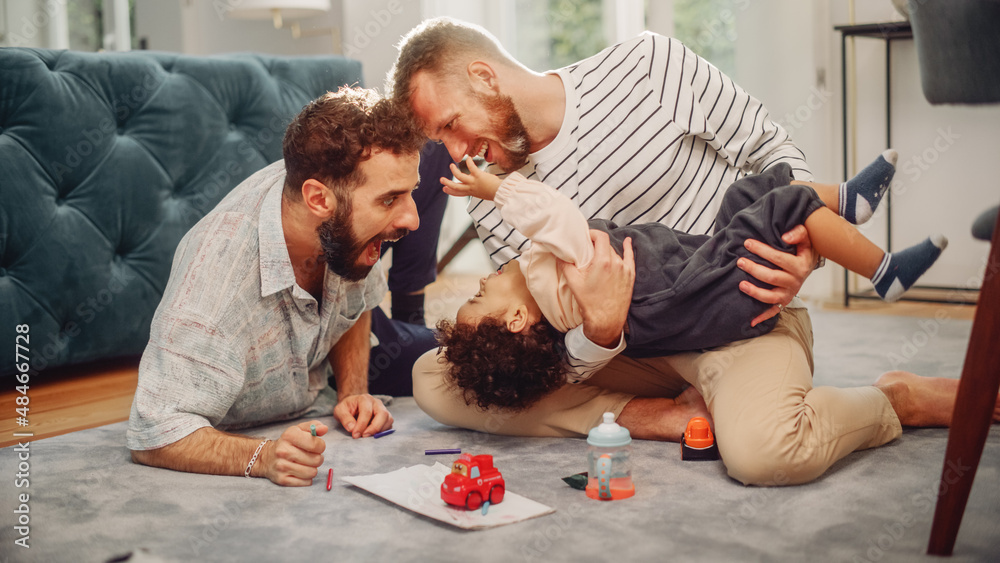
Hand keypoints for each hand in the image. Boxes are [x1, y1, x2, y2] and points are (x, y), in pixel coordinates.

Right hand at [263, 420, 326, 486]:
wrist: (265, 457)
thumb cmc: (287, 442)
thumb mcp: (298, 430)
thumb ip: (314, 426)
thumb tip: (324, 429)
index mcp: (289, 436)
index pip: (316, 445)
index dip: (321, 446)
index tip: (316, 446)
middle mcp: (284, 451)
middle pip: (316, 460)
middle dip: (318, 458)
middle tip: (311, 456)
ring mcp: (282, 467)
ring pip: (312, 472)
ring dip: (313, 469)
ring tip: (306, 464)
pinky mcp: (282, 480)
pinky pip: (306, 482)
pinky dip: (307, 478)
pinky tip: (301, 471)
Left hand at [333, 393, 392, 438]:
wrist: (353, 405)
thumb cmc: (347, 408)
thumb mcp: (340, 410)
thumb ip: (345, 418)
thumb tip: (352, 428)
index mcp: (365, 399)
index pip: (367, 412)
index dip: (361, 425)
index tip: (355, 435)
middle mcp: (376, 402)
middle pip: (382, 414)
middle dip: (374, 428)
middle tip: (364, 436)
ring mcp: (383, 409)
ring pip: (388, 419)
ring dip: (379, 430)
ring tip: (368, 436)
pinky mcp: (386, 417)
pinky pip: (389, 425)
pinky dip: (383, 432)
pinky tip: (373, 435)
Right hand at [440, 156, 501, 200]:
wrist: (500, 193)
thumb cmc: (495, 193)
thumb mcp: (484, 193)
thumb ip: (480, 188)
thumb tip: (483, 183)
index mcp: (472, 192)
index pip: (459, 193)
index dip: (451, 191)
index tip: (445, 189)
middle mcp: (470, 188)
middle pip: (455, 186)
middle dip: (447, 183)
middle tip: (442, 180)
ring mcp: (473, 182)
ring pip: (459, 176)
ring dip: (454, 171)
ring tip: (451, 165)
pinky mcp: (478, 176)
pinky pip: (471, 167)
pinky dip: (469, 162)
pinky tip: (468, 158)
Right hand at [558, 231, 634, 346]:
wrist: (605, 320)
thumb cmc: (590, 303)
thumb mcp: (573, 282)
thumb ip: (565, 265)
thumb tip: (559, 254)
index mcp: (603, 261)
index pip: (600, 237)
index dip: (592, 233)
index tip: (586, 236)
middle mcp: (617, 263)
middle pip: (606, 245)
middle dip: (596, 245)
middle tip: (587, 250)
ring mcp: (625, 270)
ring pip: (615, 253)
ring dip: (606, 252)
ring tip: (597, 256)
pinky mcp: (630, 277)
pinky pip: (630, 258)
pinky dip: (628, 249)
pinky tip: (627, 242)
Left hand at [738, 224, 817, 326]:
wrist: (808, 267)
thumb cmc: (802, 251)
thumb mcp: (806, 240)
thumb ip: (799, 233)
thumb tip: (785, 236)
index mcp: (800, 266)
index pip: (778, 258)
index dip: (762, 250)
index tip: (747, 243)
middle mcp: (795, 282)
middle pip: (771, 277)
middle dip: (754, 269)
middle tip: (739, 261)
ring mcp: (789, 294)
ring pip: (770, 296)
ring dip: (754, 292)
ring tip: (740, 284)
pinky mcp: (783, 302)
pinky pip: (773, 312)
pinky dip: (762, 317)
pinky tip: (750, 321)